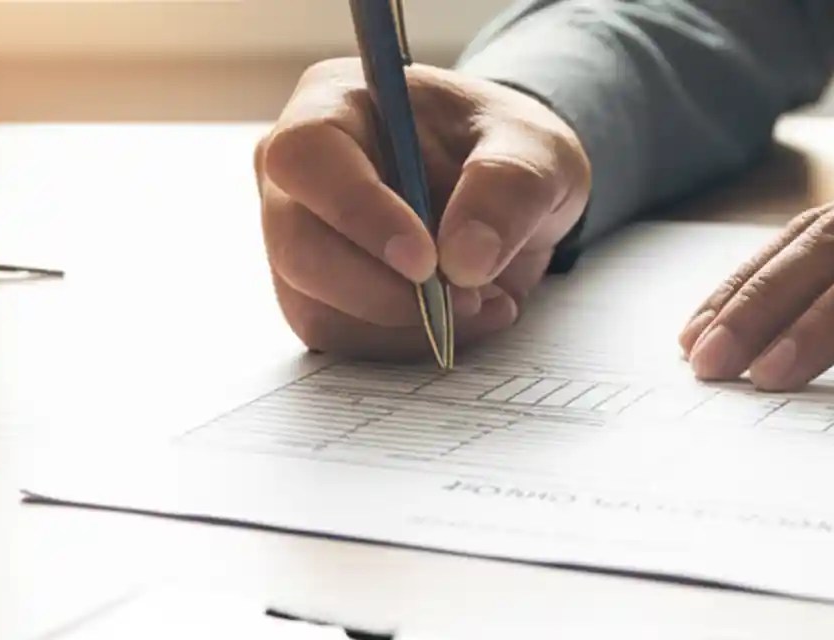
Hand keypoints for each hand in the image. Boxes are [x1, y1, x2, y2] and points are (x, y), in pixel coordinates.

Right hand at [254, 59, 590, 359]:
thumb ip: (508, 186)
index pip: (306, 157)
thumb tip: (464, 260)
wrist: (505, 193)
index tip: (425, 260)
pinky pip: (344, 339)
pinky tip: (464, 318)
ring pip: (316, 307)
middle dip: (383, 290)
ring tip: (484, 301)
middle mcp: (297, 175)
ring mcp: (297, 240)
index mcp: (333, 104)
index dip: (357, 212)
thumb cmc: (505, 149)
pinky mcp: (318, 296)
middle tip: (466, 297)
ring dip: (405, 324)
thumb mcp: (536, 148)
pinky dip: (408, 342)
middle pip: (298, 246)